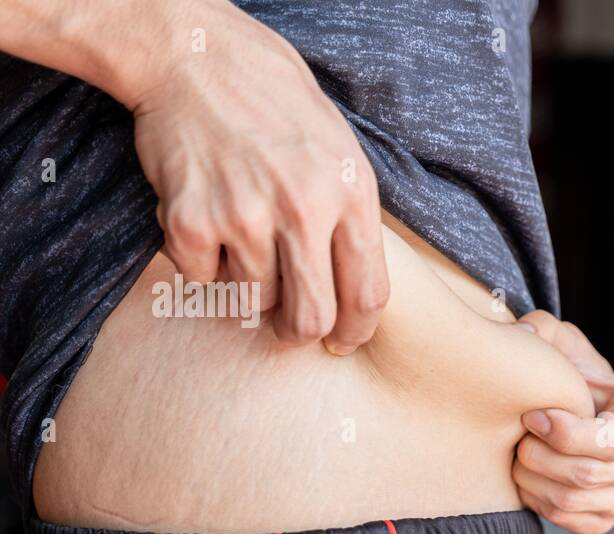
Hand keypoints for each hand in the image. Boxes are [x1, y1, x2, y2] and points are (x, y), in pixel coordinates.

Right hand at [130, 0, 388, 352]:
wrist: (197, 58)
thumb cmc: (278, 108)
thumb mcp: (343, 154)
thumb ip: (353, 220)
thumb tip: (357, 296)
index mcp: (351, 195)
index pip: (368, 295)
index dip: (356, 331)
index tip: (342, 341)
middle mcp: (303, 210)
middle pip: (312, 318)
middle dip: (299, 332)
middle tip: (289, 326)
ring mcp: (245, 217)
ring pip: (254, 301)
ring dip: (248, 284)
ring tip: (243, 239)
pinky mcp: (190, 221)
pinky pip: (202, 280)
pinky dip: (202, 263)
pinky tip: (207, 220)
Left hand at [513, 312, 613, 533]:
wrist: (570, 415)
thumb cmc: (567, 379)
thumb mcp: (560, 345)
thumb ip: (541, 331)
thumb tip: (523, 336)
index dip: (567, 435)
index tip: (533, 417)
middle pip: (590, 474)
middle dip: (542, 457)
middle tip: (519, 439)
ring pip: (575, 500)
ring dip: (534, 480)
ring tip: (518, 458)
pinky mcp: (608, 518)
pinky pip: (571, 521)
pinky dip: (540, 503)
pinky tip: (528, 480)